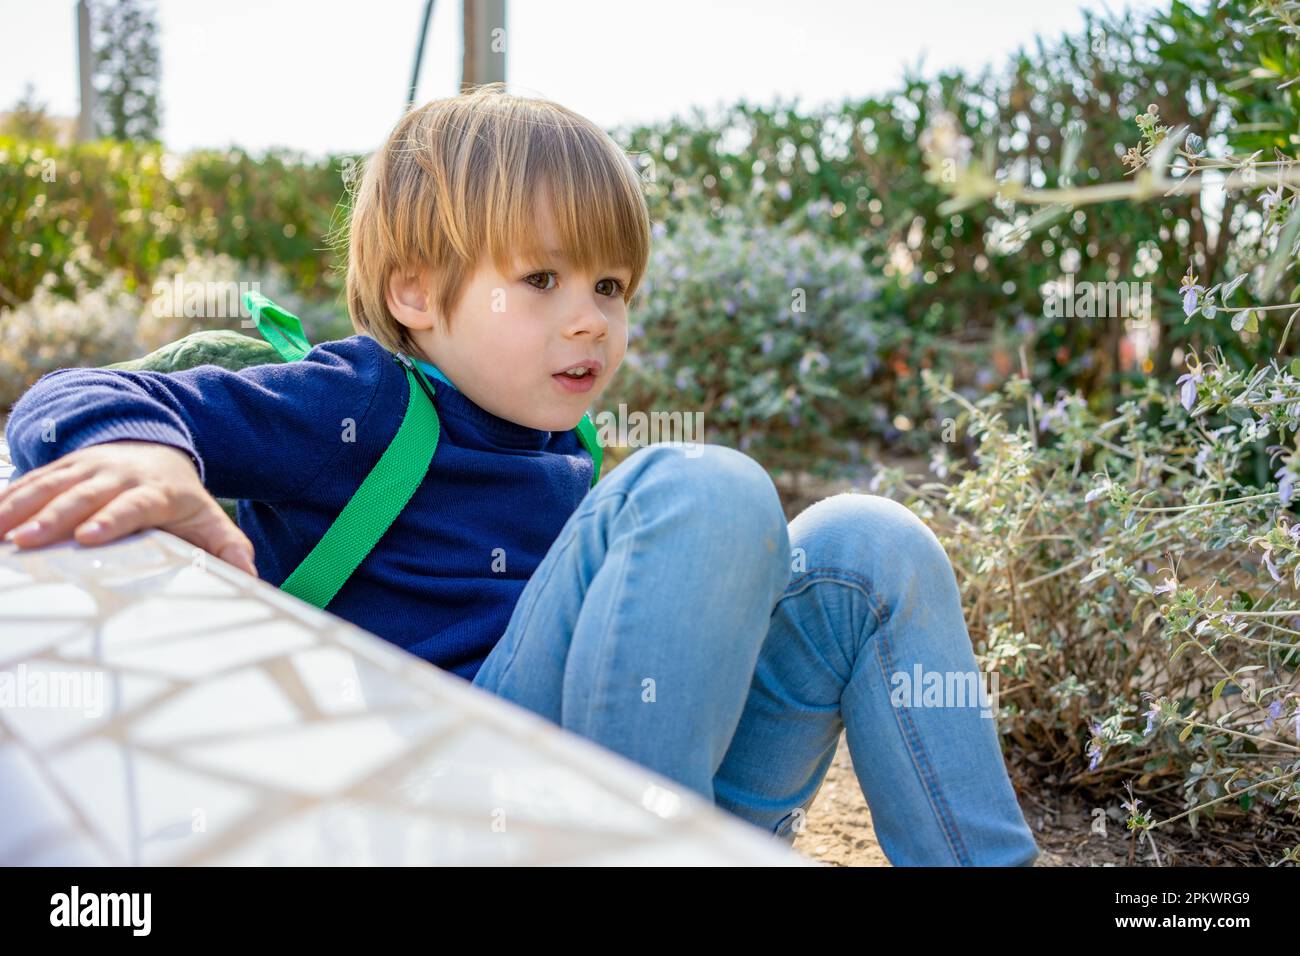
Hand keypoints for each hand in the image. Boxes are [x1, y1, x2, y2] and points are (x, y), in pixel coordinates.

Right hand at [0, 440, 256, 575]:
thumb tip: (252, 579)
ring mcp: (87, 467)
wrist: (157, 447)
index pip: (134, 504)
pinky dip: (7, 497)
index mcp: (156, 491)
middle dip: (55, 517)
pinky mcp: (63, 466)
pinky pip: (32, 480)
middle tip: (28, 541)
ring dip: (21, 507)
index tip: (90, 536)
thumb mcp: (209, 520)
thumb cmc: (181, 498)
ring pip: (51, 484)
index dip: (112, 518)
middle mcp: (119, 474)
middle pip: (84, 495)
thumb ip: (229, 549)